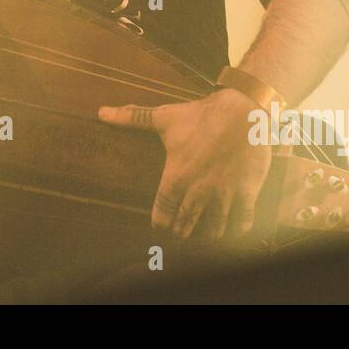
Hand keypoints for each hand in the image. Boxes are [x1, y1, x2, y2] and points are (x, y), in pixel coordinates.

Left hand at [98, 88, 271, 240]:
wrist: (242, 110)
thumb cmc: (199, 115)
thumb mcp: (164, 117)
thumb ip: (133, 118)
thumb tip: (101, 113)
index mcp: (176, 177)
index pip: (163, 211)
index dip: (160, 222)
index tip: (159, 227)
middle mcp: (199, 191)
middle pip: (186, 223)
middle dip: (181, 231)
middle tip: (179, 236)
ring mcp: (224, 194)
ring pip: (215, 228)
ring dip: (209, 235)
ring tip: (206, 239)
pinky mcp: (247, 192)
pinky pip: (243, 219)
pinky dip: (239, 229)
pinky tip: (236, 231)